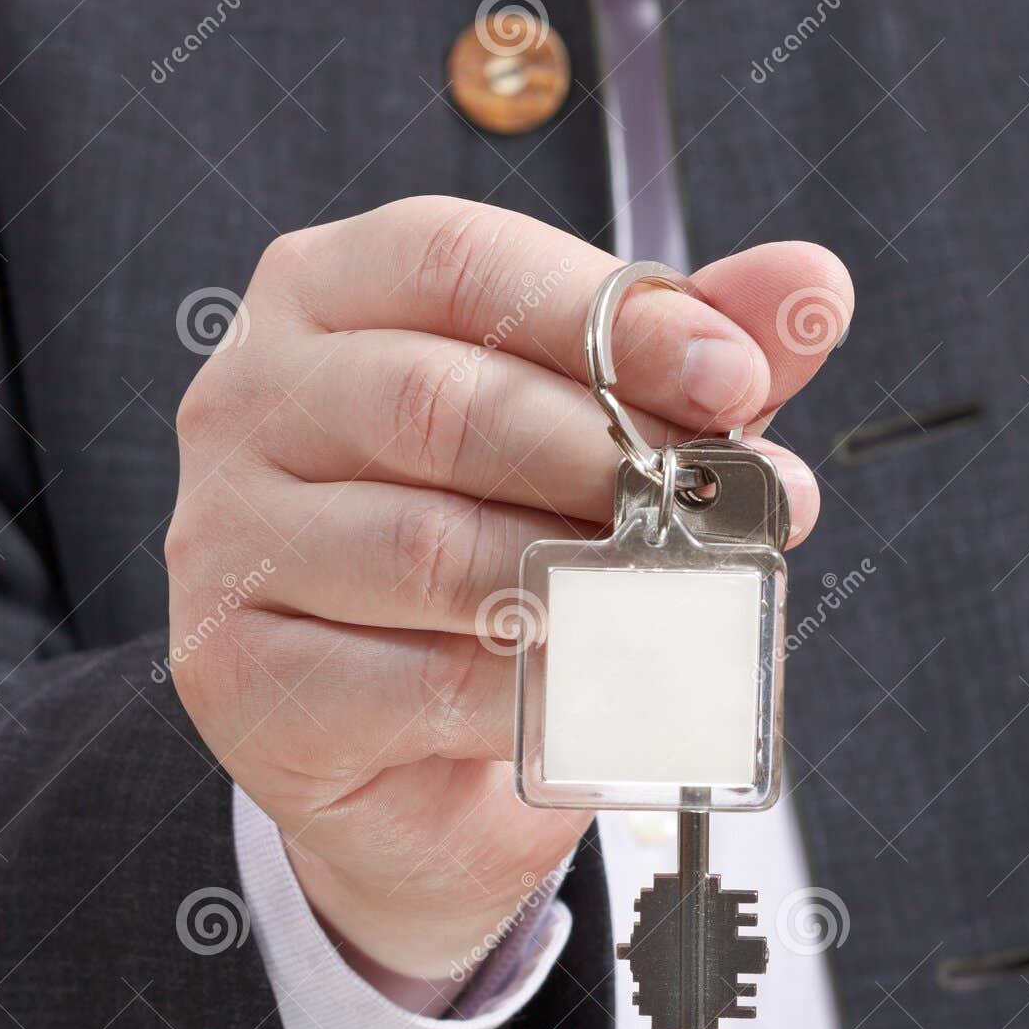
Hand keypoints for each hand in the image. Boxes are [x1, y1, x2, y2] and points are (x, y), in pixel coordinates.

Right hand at [166, 197, 851, 980]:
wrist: (404, 764)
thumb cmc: (487, 572)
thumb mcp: (583, 446)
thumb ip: (675, 365)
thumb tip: (807, 286)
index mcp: (320, 301)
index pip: (455, 264)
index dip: (609, 316)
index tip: (738, 380)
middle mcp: (245, 405)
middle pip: (440, 404)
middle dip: (607, 461)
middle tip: (723, 512)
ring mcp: (221, 540)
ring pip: (429, 550)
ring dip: (584, 586)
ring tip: (683, 607)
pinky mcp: (234, 672)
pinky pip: (415, 679)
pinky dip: (536, 692)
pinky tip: (600, 691)